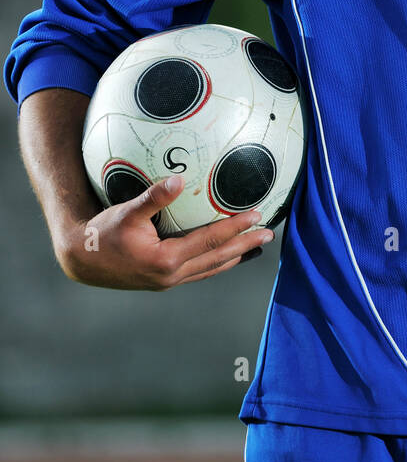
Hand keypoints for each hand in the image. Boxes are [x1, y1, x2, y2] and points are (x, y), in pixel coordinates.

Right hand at [56, 174, 275, 290]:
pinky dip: (216, 263)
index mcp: (166, 260)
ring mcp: (168, 281)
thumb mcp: (126, 213)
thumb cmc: (103, 234)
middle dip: (245, 246)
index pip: (210, 240)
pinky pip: (198, 272)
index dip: (235, 227)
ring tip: (255, 247)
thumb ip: (153, 198)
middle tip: (269, 234)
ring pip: (210, 268)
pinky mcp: (164, 281)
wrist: (82, 261)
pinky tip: (225, 256)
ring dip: (234, 257)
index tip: (257, 215)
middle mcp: (171, 275)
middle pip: (218, 258)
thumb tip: (177, 180)